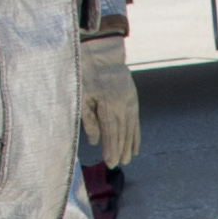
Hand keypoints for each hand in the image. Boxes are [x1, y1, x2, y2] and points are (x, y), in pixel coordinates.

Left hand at [79, 36, 139, 168]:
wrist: (102, 53)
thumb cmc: (86, 73)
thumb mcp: (82, 95)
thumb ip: (88, 119)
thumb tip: (94, 142)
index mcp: (108, 102)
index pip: (110, 130)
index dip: (111, 148)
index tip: (110, 162)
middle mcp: (122, 104)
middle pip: (122, 131)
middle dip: (120, 149)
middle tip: (117, 165)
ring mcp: (130, 101)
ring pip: (130, 128)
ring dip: (129, 145)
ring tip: (127, 159)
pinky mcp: (132, 99)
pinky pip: (135, 120)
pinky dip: (135, 134)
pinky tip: (135, 146)